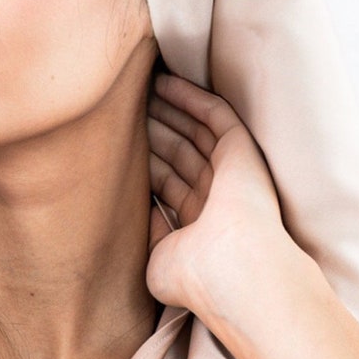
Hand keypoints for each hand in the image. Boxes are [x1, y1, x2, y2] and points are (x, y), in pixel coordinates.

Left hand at [145, 70, 305, 333]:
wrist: (229, 270)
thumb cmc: (194, 277)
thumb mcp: (157, 259)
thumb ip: (151, 235)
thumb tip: (141, 214)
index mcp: (198, 226)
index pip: (168, 182)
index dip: (145, 160)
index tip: (116, 141)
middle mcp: (216, 198)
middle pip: (179, 153)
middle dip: (153, 129)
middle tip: (123, 104)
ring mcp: (231, 174)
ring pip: (195, 131)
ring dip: (168, 109)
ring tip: (139, 86)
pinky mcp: (242, 151)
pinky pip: (215, 116)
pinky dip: (192, 98)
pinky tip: (167, 82)